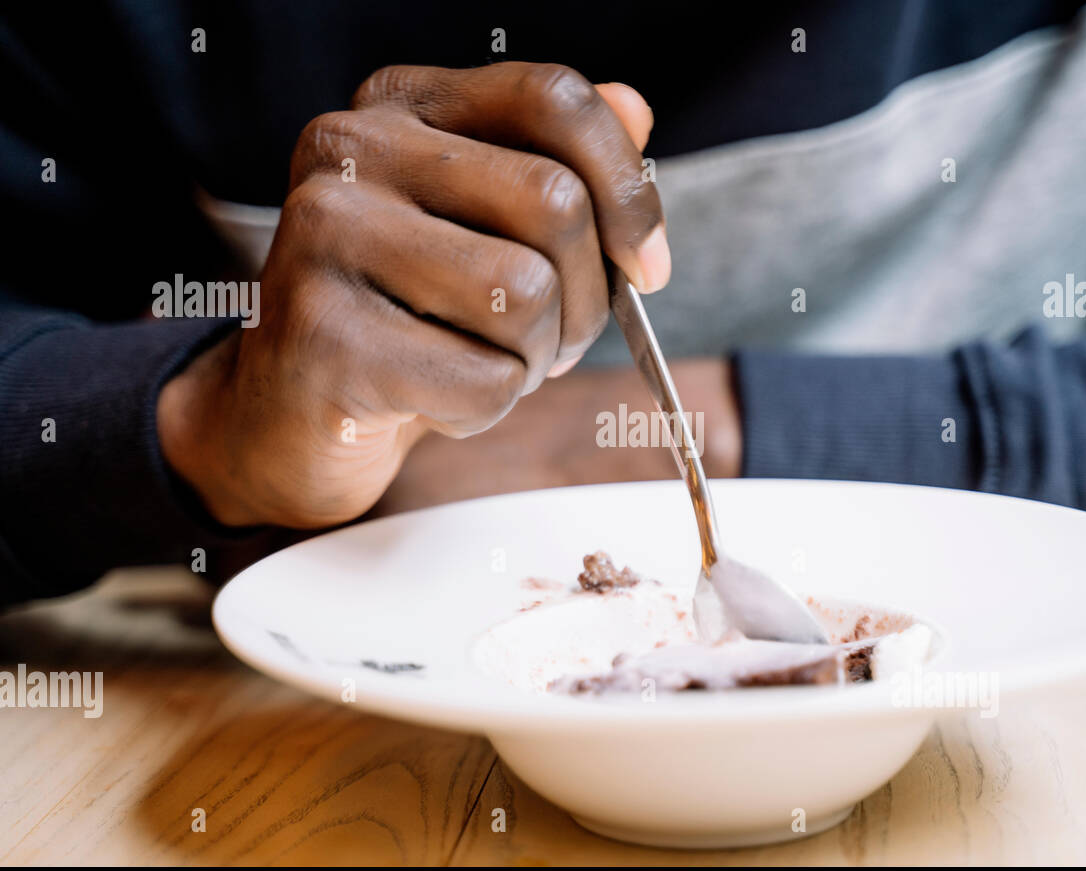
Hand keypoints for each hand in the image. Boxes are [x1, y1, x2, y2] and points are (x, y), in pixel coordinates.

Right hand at [159, 63, 669, 527]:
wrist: (292, 411)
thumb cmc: (409, 316)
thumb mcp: (485, 229)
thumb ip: (559, 164)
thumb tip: (636, 111)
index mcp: (400, 106)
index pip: (552, 99)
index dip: (628, 188)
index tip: (648, 266)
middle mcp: (351, 150)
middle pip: (554, 204)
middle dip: (587, 301)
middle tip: (551, 341)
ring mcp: (323, 237)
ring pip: (525, 294)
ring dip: (533, 358)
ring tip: (484, 363)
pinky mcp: (321, 335)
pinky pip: (483, 380)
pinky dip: (485, 410)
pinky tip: (434, 400)